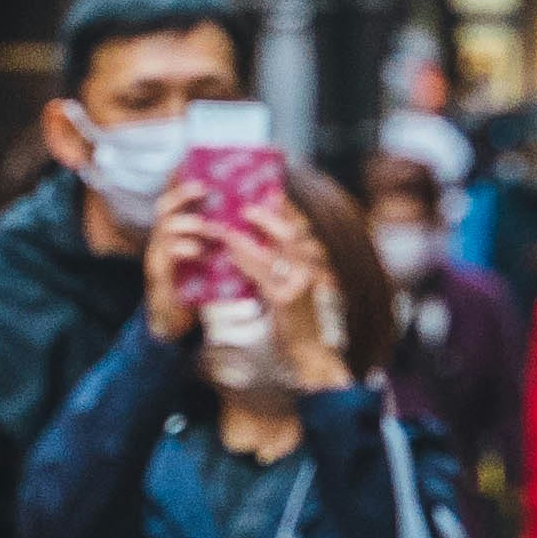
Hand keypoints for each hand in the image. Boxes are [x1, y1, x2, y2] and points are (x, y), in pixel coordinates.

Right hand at [140, 186, 217, 342]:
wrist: (172, 319)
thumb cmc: (193, 284)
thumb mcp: (206, 255)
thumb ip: (218, 237)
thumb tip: (246, 216)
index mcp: (174, 232)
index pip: (175, 200)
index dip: (184, 184)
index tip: (204, 173)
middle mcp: (161, 239)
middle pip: (163, 207)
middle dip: (183, 195)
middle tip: (204, 189)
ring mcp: (156, 256)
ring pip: (165, 229)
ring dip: (189, 223)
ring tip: (211, 226)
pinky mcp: (158, 275)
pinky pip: (166, 256)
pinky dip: (184, 249)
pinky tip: (201, 251)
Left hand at [235, 200, 347, 389]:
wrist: (307, 346)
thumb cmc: (296, 313)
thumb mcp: (290, 281)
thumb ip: (281, 258)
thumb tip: (259, 232)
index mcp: (312, 261)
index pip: (299, 228)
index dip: (286, 208)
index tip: (272, 191)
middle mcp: (309, 270)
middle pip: (289, 235)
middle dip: (266, 219)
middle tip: (244, 209)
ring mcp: (298, 285)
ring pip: (270, 254)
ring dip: (244, 241)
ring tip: (224, 230)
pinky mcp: (284, 300)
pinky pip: (260, 276)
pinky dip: (244, 263)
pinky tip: (230, 256)